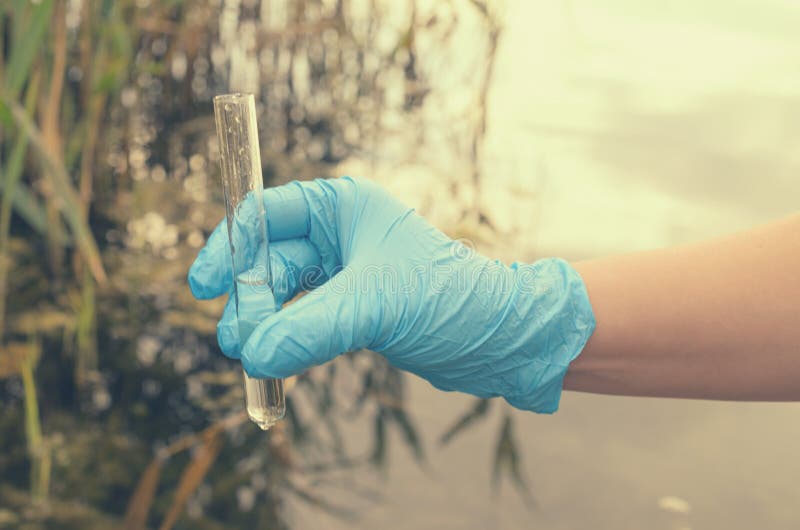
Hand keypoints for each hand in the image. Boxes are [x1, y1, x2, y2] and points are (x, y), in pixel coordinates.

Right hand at [188, 177, 594, 412]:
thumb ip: (309, 328)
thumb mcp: (374, 306)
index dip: (228, 248)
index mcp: (342, 207)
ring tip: (252, 360)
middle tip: (237, 342)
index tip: (201, 286)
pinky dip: (287, 341)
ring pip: (283, 296)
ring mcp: (345, 273)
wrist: (499, 339)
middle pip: (267, 261)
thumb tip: (252, 355)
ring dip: (264, 326)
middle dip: (248, 300)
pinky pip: (303, 321)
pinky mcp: (353, 308)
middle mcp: (340, 234)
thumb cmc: (448, 300)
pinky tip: (275, 366)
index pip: (265, 216)